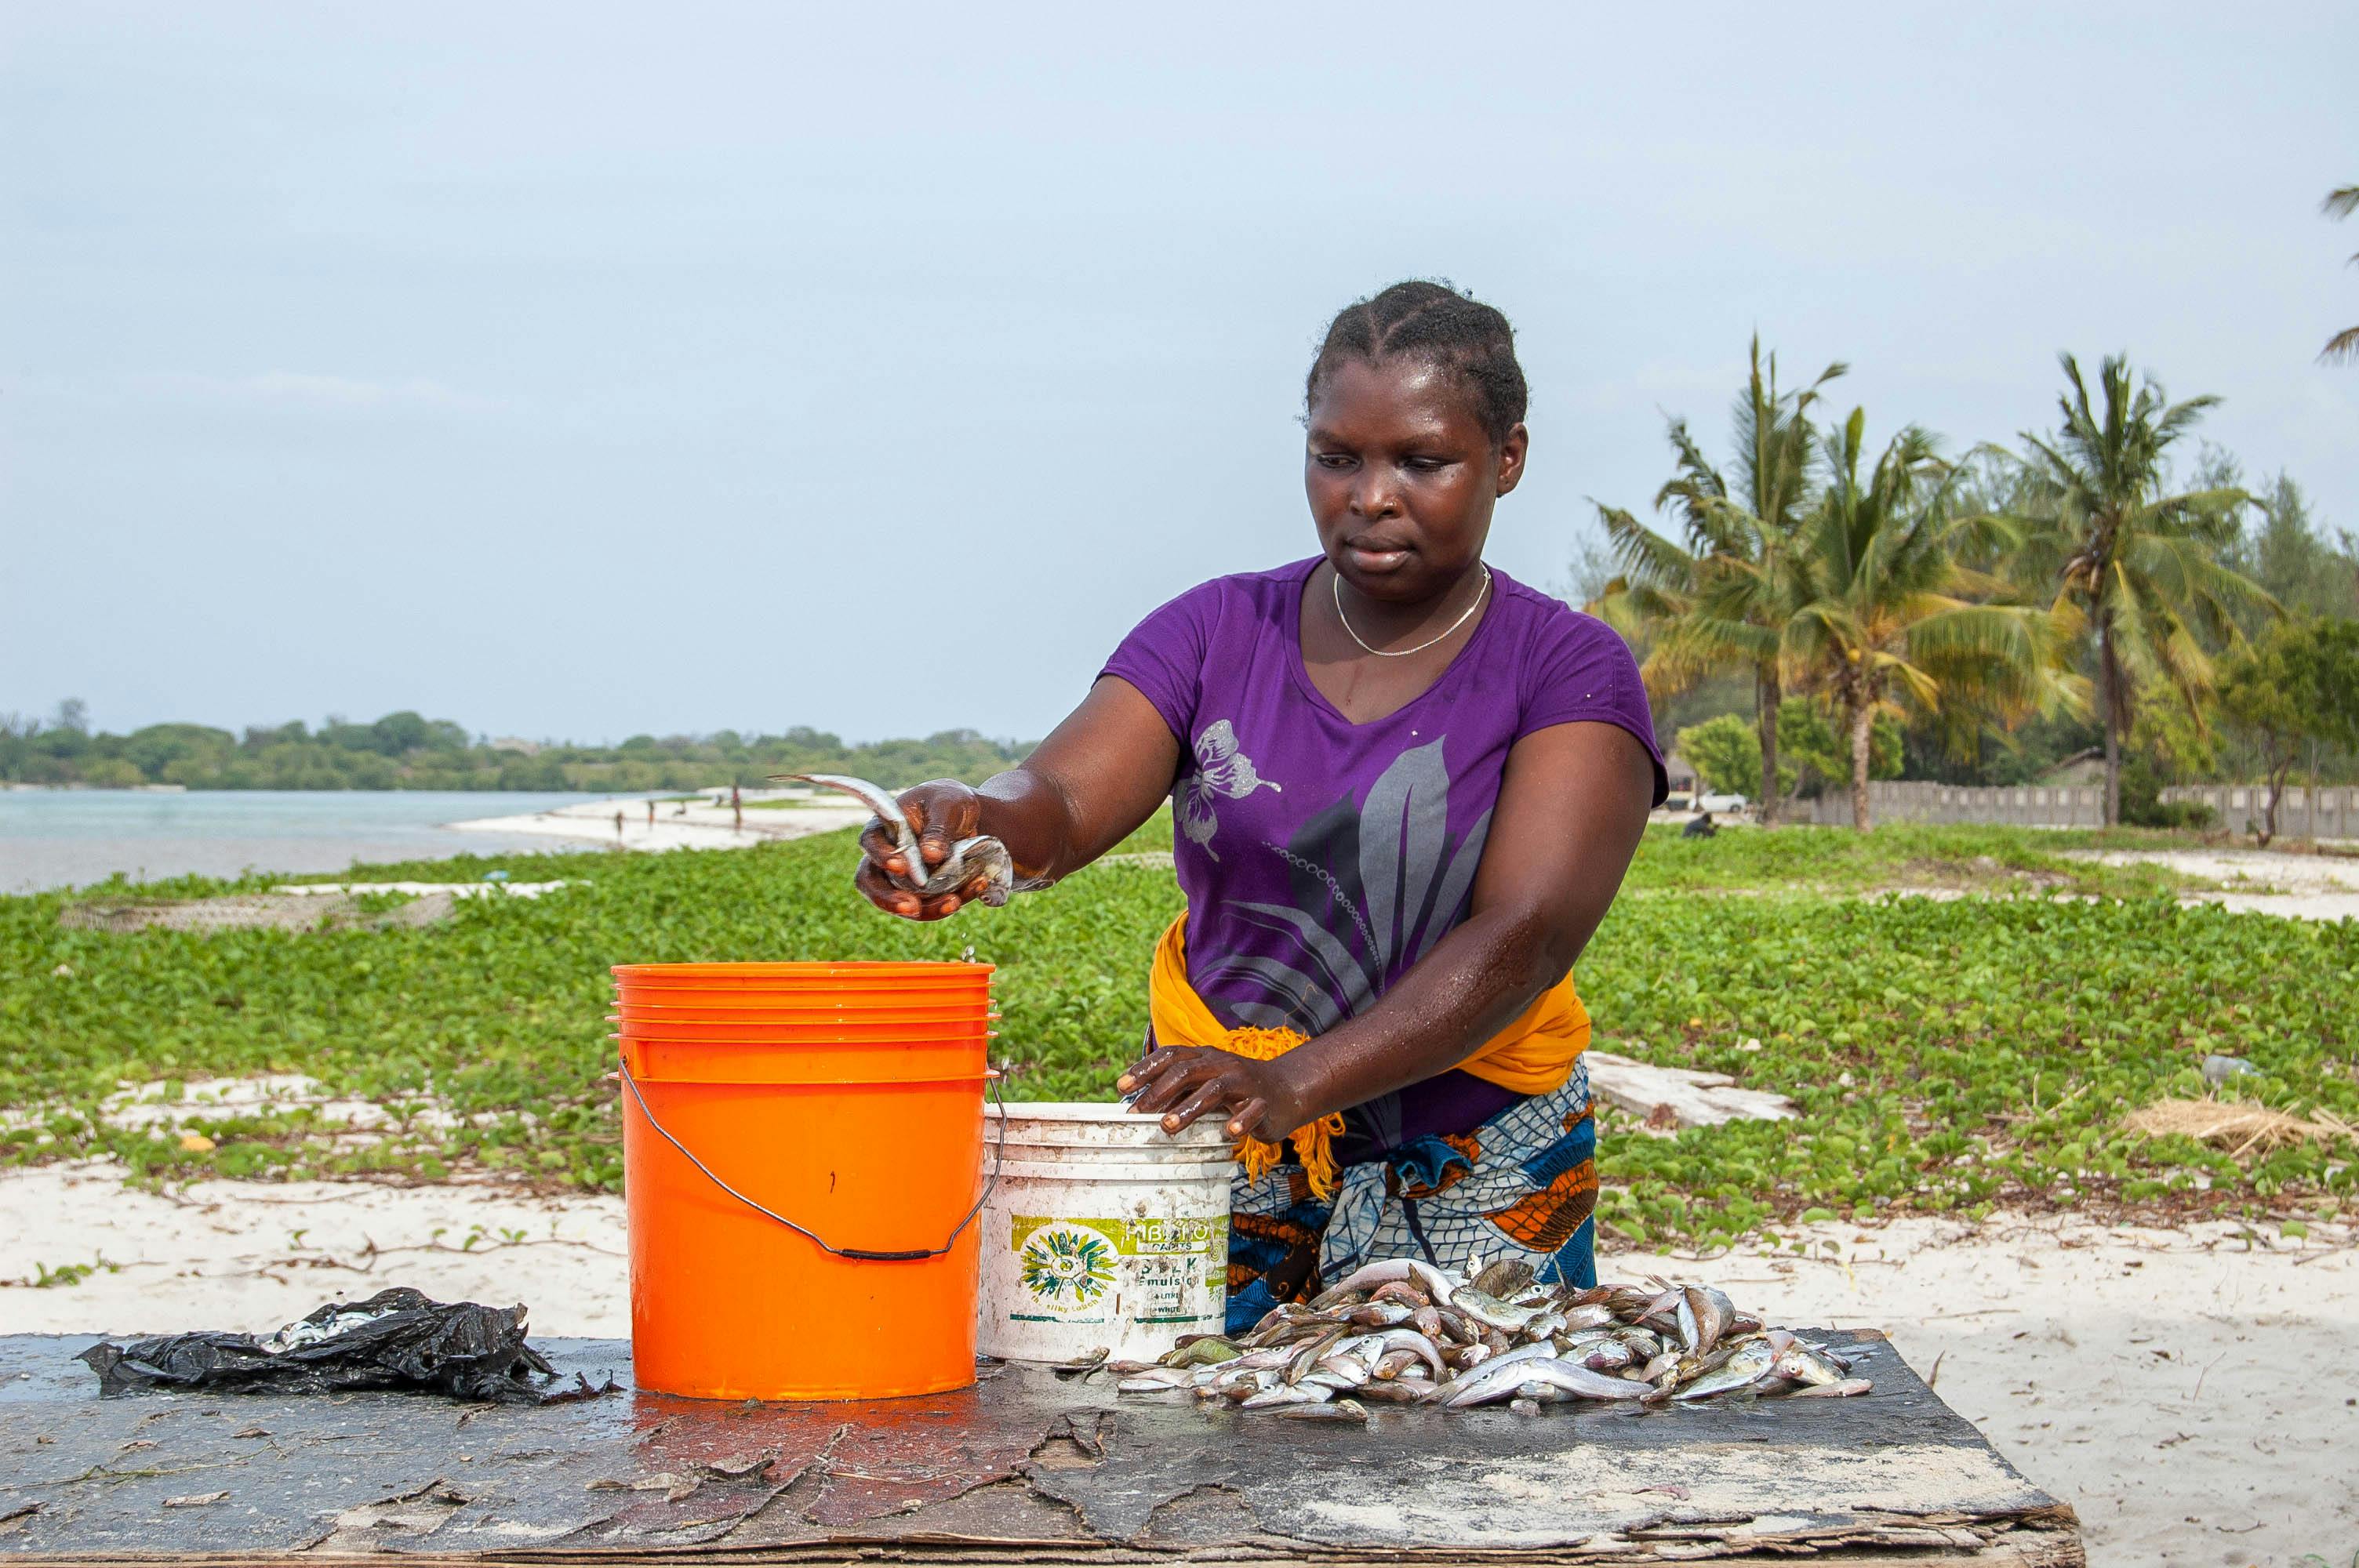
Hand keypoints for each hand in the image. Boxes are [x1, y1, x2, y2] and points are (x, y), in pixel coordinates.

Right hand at [852, 779, 997, 920]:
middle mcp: (887, 856)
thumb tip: (929, 855)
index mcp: (885, 826)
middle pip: (871, 882)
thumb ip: (938, 827)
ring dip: (928, 908)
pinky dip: (952, 902)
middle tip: (911, 906)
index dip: (881, 855)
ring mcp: (904, 879)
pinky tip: (977, 885)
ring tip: (954, 902)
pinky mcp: (924, 893)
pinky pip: (932, 905)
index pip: (870, 842)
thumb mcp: (949, 804)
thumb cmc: (951, 803)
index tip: (901, 866)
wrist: (973, 819)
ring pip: (902, 902)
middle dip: (888, 899)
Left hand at [1117, 1046, 1305, 1142]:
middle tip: (1138, 1112)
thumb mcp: (1206, 1084)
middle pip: (1187, 1071)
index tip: (1121, 1087)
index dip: (1145, 1069)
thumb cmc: (1237, 1089)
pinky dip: (1241, 1120)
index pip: (1171, 1056)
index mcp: (1205, 1058)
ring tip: (1168, 1126)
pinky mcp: (1264, 1102)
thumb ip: (1179, 1092)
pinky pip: (1253, 1110)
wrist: (1286, 1089)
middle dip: (1159, 1091)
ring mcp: (1244, 1082)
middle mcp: (1222, 1065)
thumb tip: (1140, 1108)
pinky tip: (1230, 1132)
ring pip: (1215, 1089)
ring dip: (1189, 1107)